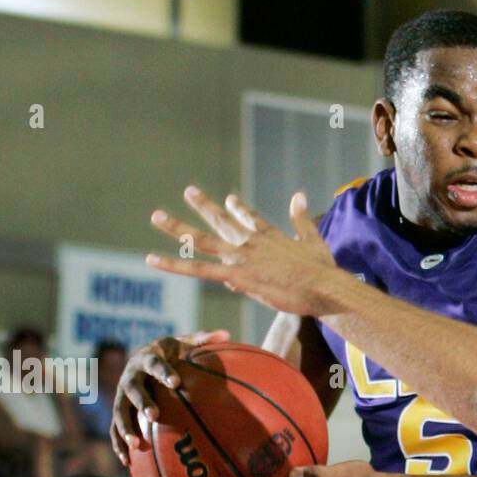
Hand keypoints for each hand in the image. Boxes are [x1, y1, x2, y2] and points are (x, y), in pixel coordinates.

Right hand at [109, 329, 230, 464]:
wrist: (143, 357)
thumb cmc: (170, 352)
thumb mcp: (184, 343)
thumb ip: (203, 340)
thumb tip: (226, 334)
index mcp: (146, 358)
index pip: (154, 364)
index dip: (163, 372)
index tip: (176, 382)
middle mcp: (130, 376)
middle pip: (133, 389)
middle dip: (143, 402)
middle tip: (155, 416)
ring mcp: (121, 394)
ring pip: (120, 412)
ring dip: (126, 428)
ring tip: (136, 445)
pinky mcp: (119, 410)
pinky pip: (115, 428)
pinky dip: (119, 443)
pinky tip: (126, 461)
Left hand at [147, 187, 339, 317]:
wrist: (322, 286)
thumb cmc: (323, 270)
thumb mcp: (313, 238)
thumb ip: (302, 217)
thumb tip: (299, 195)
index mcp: (269, 235)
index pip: (250, 218)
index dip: (239, 209)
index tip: (231, 200)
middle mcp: (250, 242)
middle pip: (222, 221)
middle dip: (205, 205)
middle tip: (190, 191)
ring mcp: (240, 257)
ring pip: (201, 240)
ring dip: (177, 228)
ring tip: (157, 216)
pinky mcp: (236, 275)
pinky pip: (198, 269)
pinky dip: (174, 264)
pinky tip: (154, 259)